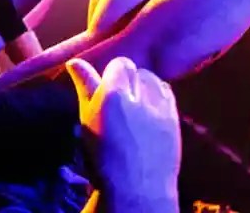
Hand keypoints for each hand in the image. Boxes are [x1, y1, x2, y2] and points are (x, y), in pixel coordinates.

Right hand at [67, 56, 179, 207]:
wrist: (138, 188)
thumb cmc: (104, 157)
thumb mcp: (88, 121)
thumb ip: (85, 87)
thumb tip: (74, 62)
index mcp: (114, 96)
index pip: (120, 64)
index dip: (114, 74)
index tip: (108, 88)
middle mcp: (139, 97)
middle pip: (137, 70)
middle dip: (129, 80)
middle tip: (120, 101)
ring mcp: (161, 106)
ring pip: (153, 79)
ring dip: (144, 85)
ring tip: (135, 105)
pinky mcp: (175, 116)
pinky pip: (167, 92)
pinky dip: (158, 95)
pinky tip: (149, 110)